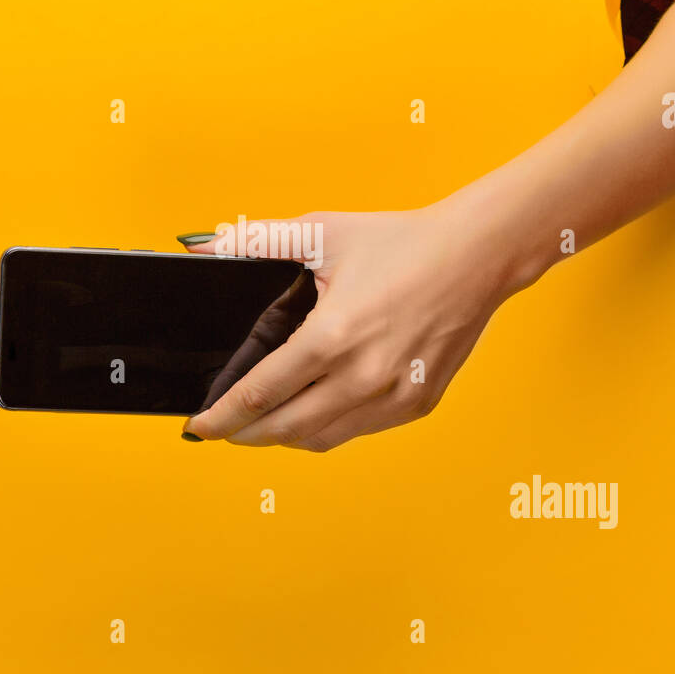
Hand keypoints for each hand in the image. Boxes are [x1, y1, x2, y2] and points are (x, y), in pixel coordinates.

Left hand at [180, 204, 520, 450]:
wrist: (477, 255)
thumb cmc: (401, 241)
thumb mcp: (321, 233)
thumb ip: (254, 241)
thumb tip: (198, 244)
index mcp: (333, 336)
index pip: (259, 394)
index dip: (221, 415)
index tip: (198, 425)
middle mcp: (364, 376)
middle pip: (284, 430)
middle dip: (243, 435)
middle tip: (220, 430)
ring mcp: (394, 396)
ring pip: (320, 439)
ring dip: (282, 438)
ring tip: (260, 425)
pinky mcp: (417, 405)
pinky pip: (356, 431)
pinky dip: (325, 428)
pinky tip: (310, 412)